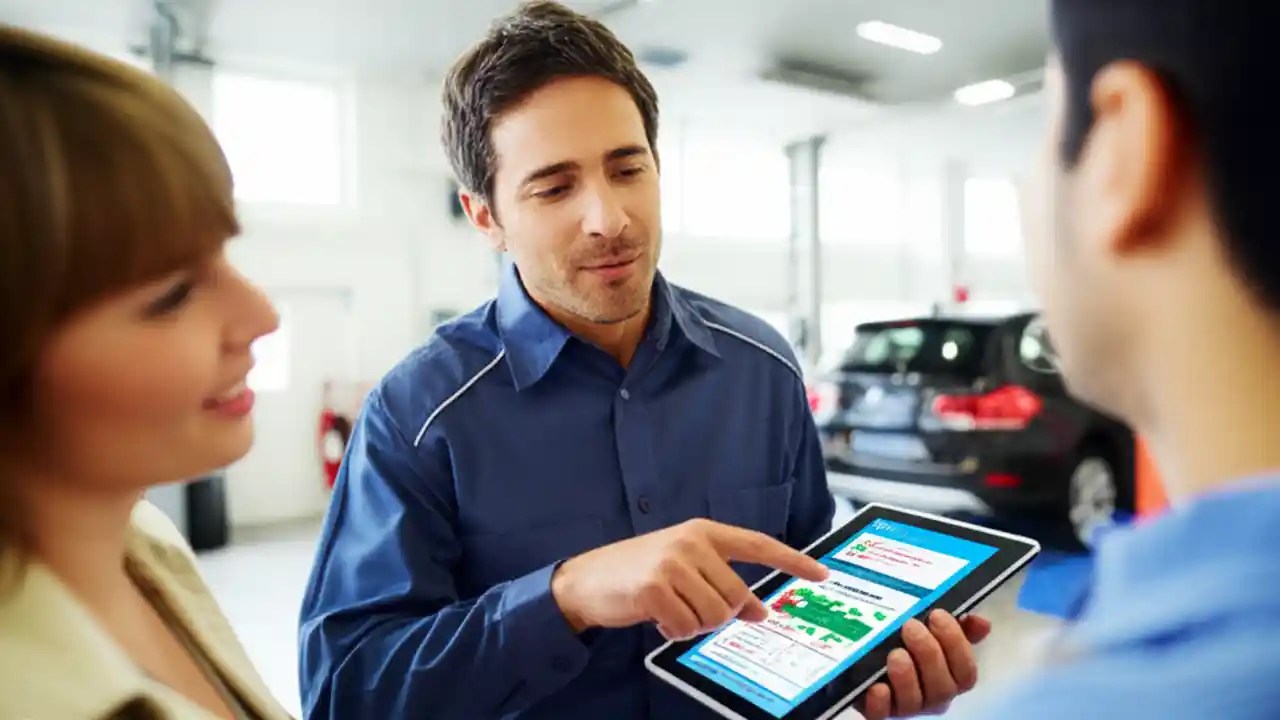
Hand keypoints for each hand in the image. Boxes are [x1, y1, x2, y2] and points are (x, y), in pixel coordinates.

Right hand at [551, 518, 828, 639]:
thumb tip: (760, 609)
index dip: (793, 560)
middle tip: (690, 610)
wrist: (586, 580)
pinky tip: (657, 618)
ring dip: (694, 625)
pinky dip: (674, 631)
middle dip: (719, 615)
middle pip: (736, 598)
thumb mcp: (684, 568)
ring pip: (714, 616)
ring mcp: (671, 564)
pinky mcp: (653, 588)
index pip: (758, 545)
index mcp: (703, 531)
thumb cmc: (639, 573)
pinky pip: (685, 626)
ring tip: (671, 611)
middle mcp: (691, 542)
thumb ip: (722, 581)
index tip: (821, 574)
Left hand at [859, 611, 992, 718]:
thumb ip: (959, 626)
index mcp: (949, 677)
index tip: (937, 615)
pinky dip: (880, 702)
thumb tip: (982, 622)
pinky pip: (880, 714)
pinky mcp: (876, 709)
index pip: (966, 672)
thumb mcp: (931, 627)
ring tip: (896, 653)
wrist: (862, 649)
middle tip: (911, 626)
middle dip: (929, 654)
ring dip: (907, 677)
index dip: (956, 645)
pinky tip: (878, 686)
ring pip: (914, 703)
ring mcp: (903, 705)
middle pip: (943, 689)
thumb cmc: (905, 638)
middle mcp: (930, 696)